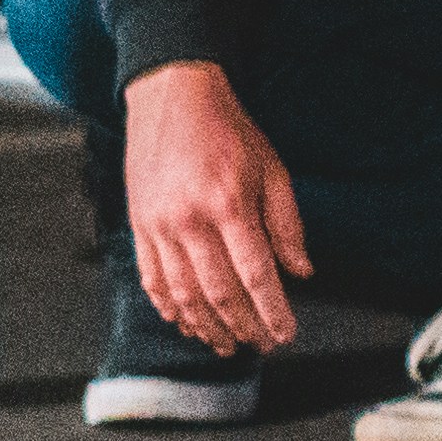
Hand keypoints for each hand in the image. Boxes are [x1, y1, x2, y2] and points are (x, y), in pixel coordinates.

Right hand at [123, 61, 311, 353]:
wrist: (172, 94)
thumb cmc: (227, 128)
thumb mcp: (271, 167)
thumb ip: (287, 223)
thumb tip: (302, 272)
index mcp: (229, 203)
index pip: (256, 274)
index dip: (272, 312)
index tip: (284, 334)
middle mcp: (191, 219)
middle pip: (219, 292)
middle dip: (244, 327)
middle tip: (261, 346)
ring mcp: (160, 224)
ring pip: (183, 294)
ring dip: (207, 327)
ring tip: (226, 345)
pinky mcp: (140, 224)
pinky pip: (151, 278)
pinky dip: (168, 307)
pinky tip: (185, 322)